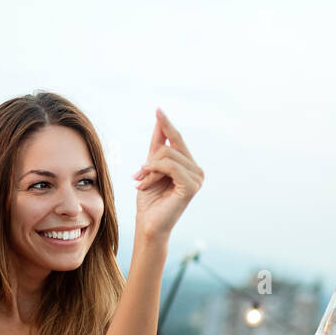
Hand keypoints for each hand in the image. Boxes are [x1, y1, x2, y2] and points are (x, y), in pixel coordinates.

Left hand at [132, 109, 203, 241]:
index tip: (157, 109)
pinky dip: (154, 172)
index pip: (176, 139)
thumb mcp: (150, 167)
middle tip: (137, 177)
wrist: (148, 225)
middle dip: (150, 160)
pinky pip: (170, 166)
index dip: (166, 124)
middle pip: (170, 146)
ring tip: (141, 183)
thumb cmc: (149, 200)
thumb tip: (160, 120)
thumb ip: (157, 145)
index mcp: (189, 165)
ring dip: (149, 169)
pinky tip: (145, 183)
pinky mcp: (192, 186)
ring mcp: (197, 178)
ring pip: (167, 156)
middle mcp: (197, 170)